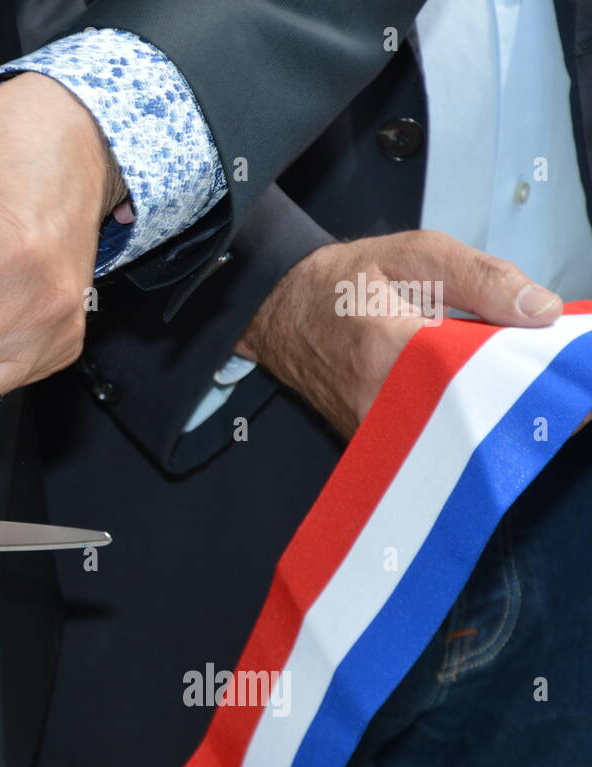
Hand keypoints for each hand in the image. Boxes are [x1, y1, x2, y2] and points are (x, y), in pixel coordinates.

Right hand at [236, 230, 563, 437]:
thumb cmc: (340, 281)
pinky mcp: (374, 443)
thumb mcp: (414, 254)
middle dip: (513, 395)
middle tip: (540, 374)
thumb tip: (542, 308)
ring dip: (489, 411)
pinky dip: (460, 422)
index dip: (525, 372)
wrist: (280, 312)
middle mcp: (377, 399)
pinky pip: (431, 441)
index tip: (557, 369)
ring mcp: (372, 428)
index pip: (479, 375)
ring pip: (455, 433)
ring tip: (504, 382)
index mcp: (389, 347)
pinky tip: (468, 397)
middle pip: (473, 413)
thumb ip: (482, 277)